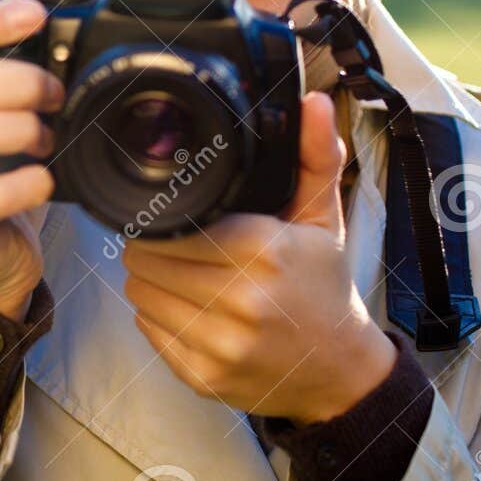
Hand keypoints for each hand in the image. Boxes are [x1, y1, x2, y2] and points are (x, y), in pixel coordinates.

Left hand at [120, 91, 395, 423]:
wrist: (340, 372)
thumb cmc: (324, 286)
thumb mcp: (322, 219)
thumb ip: (314, 157)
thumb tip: (315, 102)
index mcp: (263, 252)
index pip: (170, 226)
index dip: (159, 218)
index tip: (168, 215)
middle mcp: (239, 301)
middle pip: (147, 261)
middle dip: (151, 248)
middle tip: (171, 243)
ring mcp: (219, 345)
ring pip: (140, 296)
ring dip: (149, 281)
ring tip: (177, 272)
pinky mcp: (202, 378)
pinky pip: (148, 333)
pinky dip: (156, 317)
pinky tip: (185, 307)